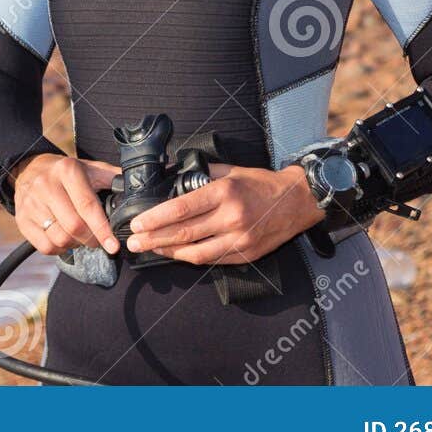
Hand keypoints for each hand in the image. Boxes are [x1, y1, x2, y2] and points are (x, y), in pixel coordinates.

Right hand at [11, 154, 122, 255]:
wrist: (29, 168)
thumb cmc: (65, 172)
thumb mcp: (90, 168)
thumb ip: (112, 178)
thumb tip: (138, 189)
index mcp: (67, 171)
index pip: (87, 206)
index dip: (102, 229)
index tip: (113, 245)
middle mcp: (46, 185)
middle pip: (74, 226)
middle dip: (91, 240)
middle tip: (98, 240)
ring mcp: (31, 203)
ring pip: (60, 239)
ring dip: (75, 244)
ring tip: (79, 236)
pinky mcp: (22, 219)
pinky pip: (45, 246)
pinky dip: (59, 249)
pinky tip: (63, 238)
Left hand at [123, 163, 320, 265]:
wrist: (297, 201)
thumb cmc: (260, 183)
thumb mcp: (230, 171)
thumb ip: (201, 175)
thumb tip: (172, 179)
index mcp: (224, 193)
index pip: (181, 209)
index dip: (155, 219)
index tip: (136, 224)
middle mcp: (231, 217)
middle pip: (183, 233)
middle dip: (154, 239)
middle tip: (133, 243)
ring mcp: (239, 239)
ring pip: (195, 252)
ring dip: (168, 253)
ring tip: (149, 249)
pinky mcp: (245, 254)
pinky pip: (211, 260)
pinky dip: (190, 257)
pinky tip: (175, 254)